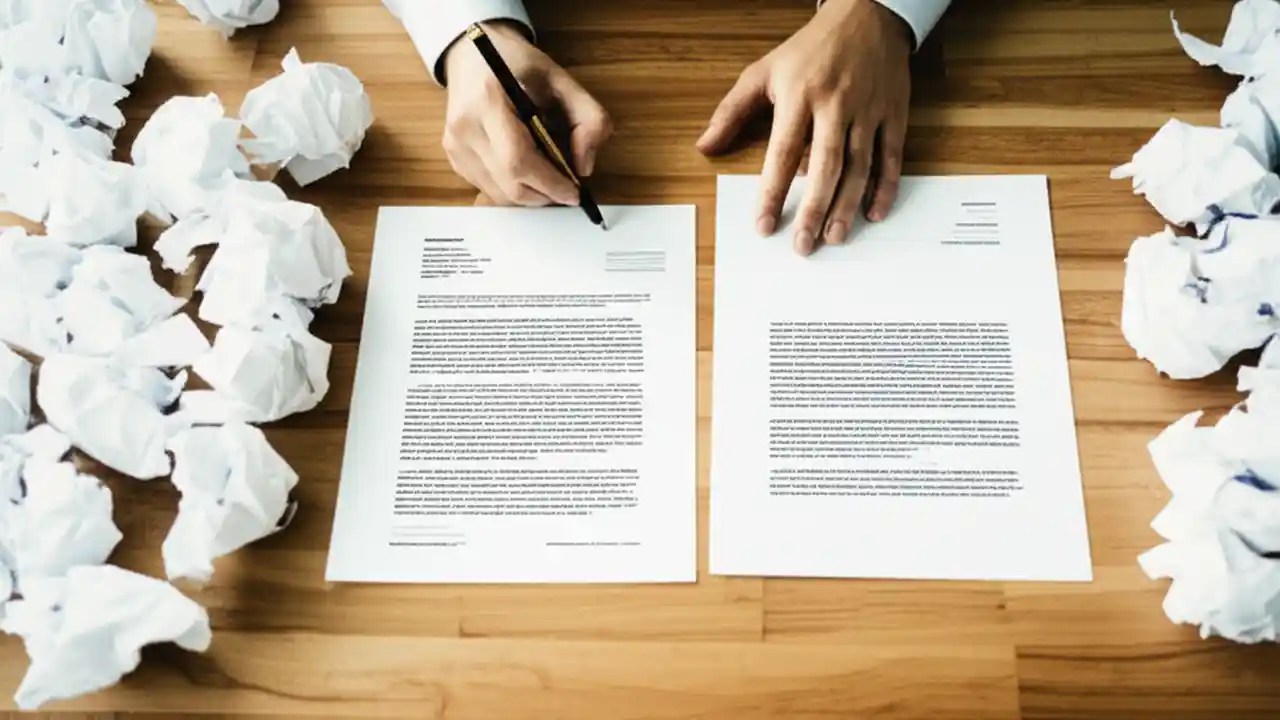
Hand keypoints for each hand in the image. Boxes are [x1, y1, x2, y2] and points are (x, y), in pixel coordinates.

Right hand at [442, 22, 612, 205]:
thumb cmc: (516, 64)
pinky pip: (488, 189)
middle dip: (544, 195)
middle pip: (508, 185)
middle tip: (566, 190)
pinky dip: (512, 190)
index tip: (575, 192)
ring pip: (498, 194)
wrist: (471, 54)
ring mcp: (454, 146)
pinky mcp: (453, 158)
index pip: (518, 160)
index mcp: (488, 100)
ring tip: (548, 179)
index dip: (550, 183)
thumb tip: (584, 167)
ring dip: (530, 196)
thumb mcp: (561, 79)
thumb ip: (588, 117)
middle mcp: (464, 128)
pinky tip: (526, 172)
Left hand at [697, 0, 913, 254]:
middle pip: (825, 166)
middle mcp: (835, 105)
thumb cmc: (810, 49)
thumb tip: (704, 147)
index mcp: (799, 96)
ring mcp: (868, 110)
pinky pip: (891, 156)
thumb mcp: (763, 71)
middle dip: (813, 209)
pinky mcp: (894, 113)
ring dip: (847, 206)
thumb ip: (732, 111)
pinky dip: (885, 187)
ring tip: (834, 237)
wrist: (867, 14)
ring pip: (859, 166)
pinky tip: (874, 212)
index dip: (772, 192)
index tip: (764, 226)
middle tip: (804, 245)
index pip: (782, 153)